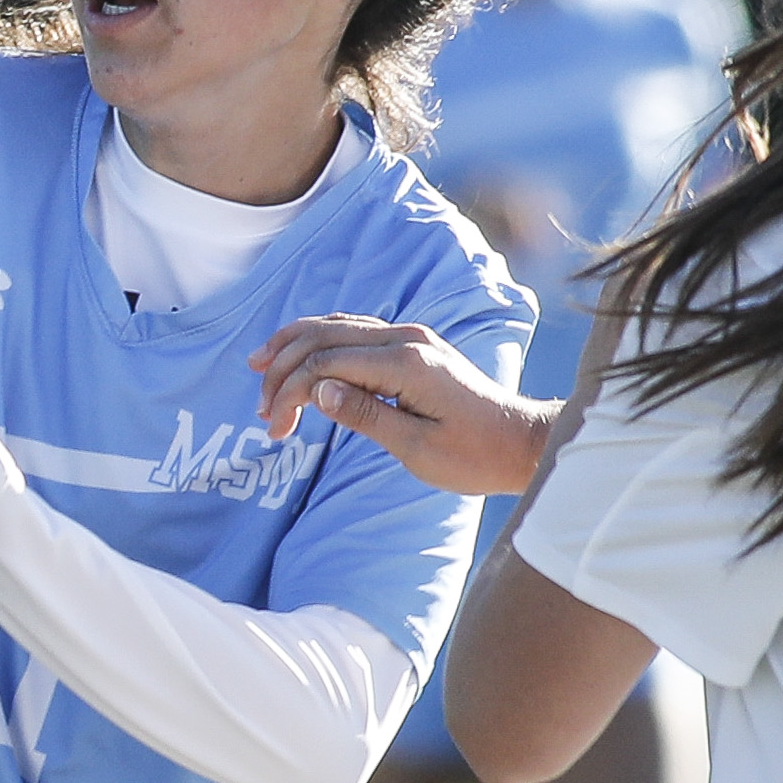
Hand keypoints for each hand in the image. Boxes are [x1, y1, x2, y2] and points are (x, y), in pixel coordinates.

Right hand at [249, 315, 554, 495]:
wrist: (521, 442)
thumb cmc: (475, 456)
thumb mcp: (419, 450)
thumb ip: (366, 416)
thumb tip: (318, 392)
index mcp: (407, 364)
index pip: (327, 365)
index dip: (291, 393)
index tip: (274, 429)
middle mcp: (406, 338)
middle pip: (324, 336)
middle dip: (284, 369)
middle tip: (261, 409)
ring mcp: (410, 336)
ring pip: (336, 326)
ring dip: (295, 348)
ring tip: (260, 368)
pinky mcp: (412, 344)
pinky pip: (354, 331)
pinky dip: (320, 342)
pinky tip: (300, 355)